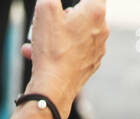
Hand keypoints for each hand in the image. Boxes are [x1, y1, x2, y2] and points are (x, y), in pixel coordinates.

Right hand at [21, 0, 107, 118]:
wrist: (53, 88)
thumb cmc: (52, 49)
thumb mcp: (45, 9)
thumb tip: (52, 1)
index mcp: (95, 12)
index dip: (80, 0)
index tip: (64, 9)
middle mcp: (102, 30)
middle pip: (82, 13)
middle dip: (64, 16)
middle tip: (47, 22)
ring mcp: (97, 49)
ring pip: (76, 34)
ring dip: (57, 34)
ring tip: (38, 41)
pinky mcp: (90, 64)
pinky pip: (74, 51)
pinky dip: (59, 50)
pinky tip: (39, 54)